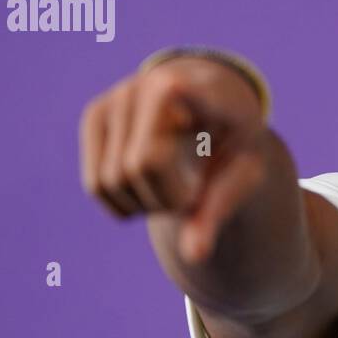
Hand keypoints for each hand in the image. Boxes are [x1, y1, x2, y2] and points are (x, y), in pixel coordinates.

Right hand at [79, 55, 269, 263]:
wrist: (210, 105)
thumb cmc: (234, 143)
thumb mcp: (242, 175)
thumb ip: (219, 210)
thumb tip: (195, 256)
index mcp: (209, 91)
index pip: (182, 91)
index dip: (176, 89)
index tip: (175, 85)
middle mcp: (155, 82)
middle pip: (141, 166)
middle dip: (166, 198)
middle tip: (191, 196)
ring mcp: (120, 96)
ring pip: (111, 181)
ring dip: (144, 204)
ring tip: (172, 187)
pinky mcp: (95, 114)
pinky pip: (95, 185)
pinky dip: (122, 204)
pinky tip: (147, 186)